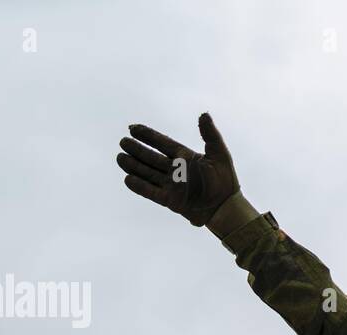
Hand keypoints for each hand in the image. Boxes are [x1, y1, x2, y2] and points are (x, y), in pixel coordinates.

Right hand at [117, 113, 239, 226]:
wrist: (226, 208)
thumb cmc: (226, 181)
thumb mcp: (220, 154)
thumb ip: (210, 135)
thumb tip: (204, 114)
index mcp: (185, 157)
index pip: (162, 143)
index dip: (148, 135)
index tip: (132, 127)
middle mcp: (176, 170)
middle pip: (151, 157)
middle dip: (136, 150)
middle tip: (123, 142)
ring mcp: (172, 185)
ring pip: (147, 173)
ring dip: (133, 166)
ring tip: (119, 158)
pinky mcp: (171, 200)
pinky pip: (151, 192)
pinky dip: (139, 186)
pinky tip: (127, 178)